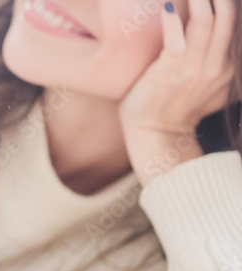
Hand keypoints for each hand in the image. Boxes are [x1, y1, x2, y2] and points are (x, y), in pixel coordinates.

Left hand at [119, 0, 235, 185]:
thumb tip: (225, 48)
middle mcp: (215, 66)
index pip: (233, 24)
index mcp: (227, 68)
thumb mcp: (212, 89)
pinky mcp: (168, 71)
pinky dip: (173, 20)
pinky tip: (169, 6)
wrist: (157, 136)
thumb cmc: (176, 111)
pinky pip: (175, 39)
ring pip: (204, 22)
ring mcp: (192, 68)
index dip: (227, 3)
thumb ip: (221, 67)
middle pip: (225, 17)